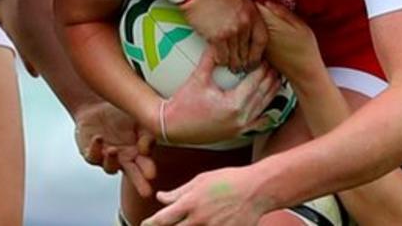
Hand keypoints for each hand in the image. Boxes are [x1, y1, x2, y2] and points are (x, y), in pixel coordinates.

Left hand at [74, 101, 157, 196]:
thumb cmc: (122, 112)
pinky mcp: (90, 153)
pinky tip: (99, 138)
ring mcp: (107, 157)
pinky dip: (95, 148)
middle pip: (132, 174)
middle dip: (138, 183)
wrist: (98, 104)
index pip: (146, 164)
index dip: (148, 170)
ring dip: (112, 161)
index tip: (152, 175)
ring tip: (114, 152)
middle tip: (145, 191)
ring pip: (110, 167)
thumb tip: (147, 148)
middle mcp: (124, 158)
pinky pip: (92, 155)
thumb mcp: (139, 120)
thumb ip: (146, 133)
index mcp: (138, 152)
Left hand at [141, 167, 269, 225]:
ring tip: (189, 223)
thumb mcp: (201, 180)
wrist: (257, 189)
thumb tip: (160, 197)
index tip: (144, 225)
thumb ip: (179, 192)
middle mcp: (198, 219)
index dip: (150, 224)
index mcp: (190, 203)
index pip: (162, 220)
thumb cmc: (229, 180)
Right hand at [162, 50, 281, 144]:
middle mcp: (240, 118)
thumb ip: (211, 58)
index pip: (255, 81)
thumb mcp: (198, 78)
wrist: (171, 126)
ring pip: (263, 107)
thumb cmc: (183, 103)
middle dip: (270, 78)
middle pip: (262, 94)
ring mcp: (240, 127)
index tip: (265, 58)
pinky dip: (265, 112)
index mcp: (233, 104)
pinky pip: (257, 122)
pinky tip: (271, 104)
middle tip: (275, 65)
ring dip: (271, 92)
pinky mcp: (237, 133)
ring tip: (277, 79)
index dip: (262, 68)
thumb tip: (217, 40)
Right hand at [180, 0, 268, 71]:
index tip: (256, 58)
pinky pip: (222, 55)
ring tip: (232, 67)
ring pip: (236, 56)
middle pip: (248, 50)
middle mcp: (244, 23)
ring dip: (233, 63)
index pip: (262, 39)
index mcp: (252, 12)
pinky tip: (220, 60)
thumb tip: (247, 26)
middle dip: (245, 61)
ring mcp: (231, 31)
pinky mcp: (217, 37)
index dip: (259, 52)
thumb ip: (245, 13)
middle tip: (243, 66)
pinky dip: (221, 60)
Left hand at [257, 2, 322, 82]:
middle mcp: (261, 35)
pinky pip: (251, 37)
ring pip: (249, 28)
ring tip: (249, 11)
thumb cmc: (306, 49)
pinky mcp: (259, 52)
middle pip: (249, 18)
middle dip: (248, 8)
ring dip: (249, 20)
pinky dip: (252, 32)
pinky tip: (256, 29)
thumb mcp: (301, 26)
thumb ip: (284, 13)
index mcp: (271, 26)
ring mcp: (258, 44)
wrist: (304, 73)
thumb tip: (267, 1)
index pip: (255, 7)